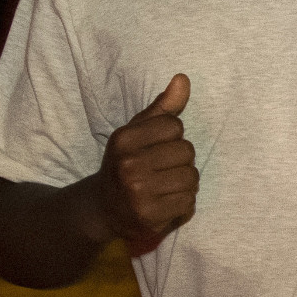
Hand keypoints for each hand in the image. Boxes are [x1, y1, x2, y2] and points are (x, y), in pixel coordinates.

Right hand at [97, 75, 196, 255]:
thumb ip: (163, 108)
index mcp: (124, 139)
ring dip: (186, 182)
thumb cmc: (126, 163)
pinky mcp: (151, 217)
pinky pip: (189, 201)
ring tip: (166, 185)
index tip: (156, 147)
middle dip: (181, 160)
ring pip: (192, 177)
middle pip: (187, 151)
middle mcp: (129, 165)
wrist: (104, 209)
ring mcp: (139, 193)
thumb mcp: (137, 132)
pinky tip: (167, 201)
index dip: (172, 136)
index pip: (175, 125)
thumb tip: (183, 79)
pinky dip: (184, 202)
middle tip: (162, 169)